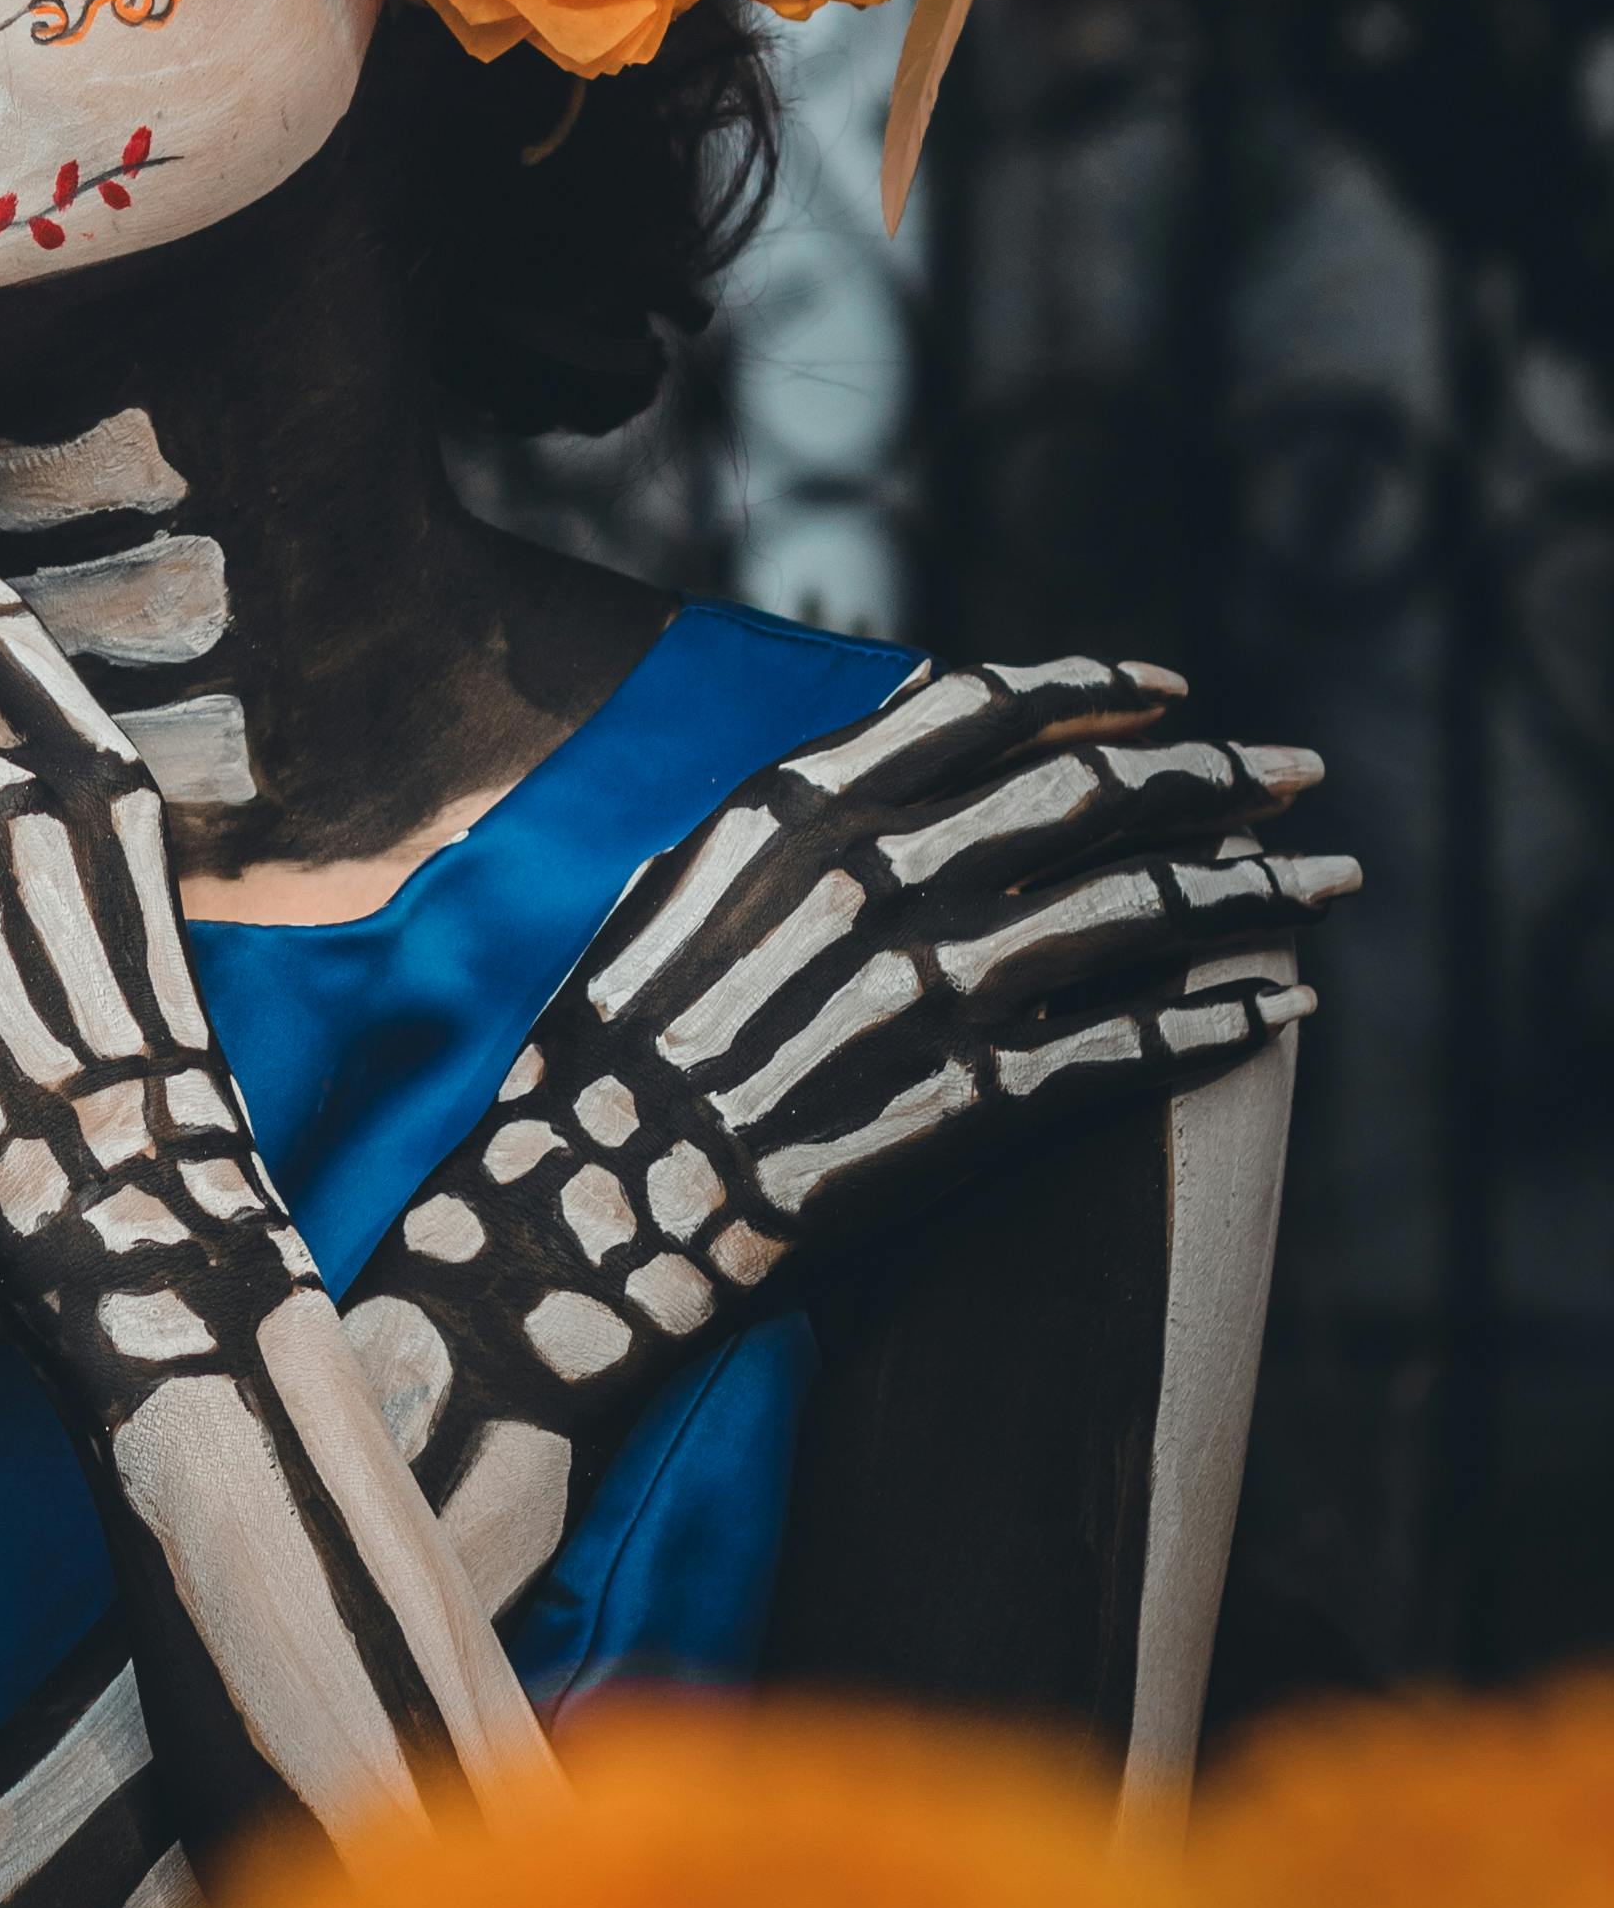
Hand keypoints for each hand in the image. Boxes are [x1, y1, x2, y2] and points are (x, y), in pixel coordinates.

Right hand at [338, 651, 1354, 1545]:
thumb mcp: (676, 885)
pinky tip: (1280, 1005)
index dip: (1097, 691)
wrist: (581, 1217)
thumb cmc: (608, 1056)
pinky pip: (1125, 1050)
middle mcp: (874, 880)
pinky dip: (1217, 1019)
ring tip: (1327, 883)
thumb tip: (895, 753)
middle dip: (1216, 776)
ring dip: (1252, 888)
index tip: (1177, 692)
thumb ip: (793, 819)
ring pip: (1137, 911)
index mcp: (796, 808)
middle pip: (1091, 796)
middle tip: (1299, 774)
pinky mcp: (963, 1110)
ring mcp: (925, 995)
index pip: (984, 706)